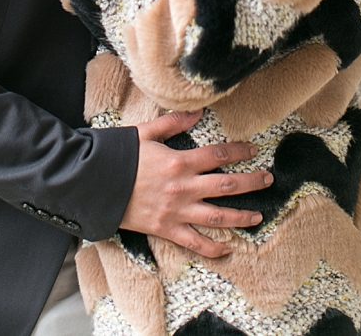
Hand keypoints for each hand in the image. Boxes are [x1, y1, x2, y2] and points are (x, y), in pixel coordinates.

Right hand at [121, 111, 273, 258]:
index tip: (253, 151)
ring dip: (241, 216)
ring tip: (258, 216)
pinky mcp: (165, 229)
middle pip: (227, 186)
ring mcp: (176, 211)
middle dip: (252, 183)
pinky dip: (212, 248)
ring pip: (217, 216)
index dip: (240, 152)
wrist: (91, 186)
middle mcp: (183, 187)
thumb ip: (174, 123)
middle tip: (269, 180)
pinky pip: (194, 242)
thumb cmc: (117, 157)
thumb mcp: (145, 133)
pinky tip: (228, 248)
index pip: (219, 156)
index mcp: (180, 161)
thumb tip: (199, 113)